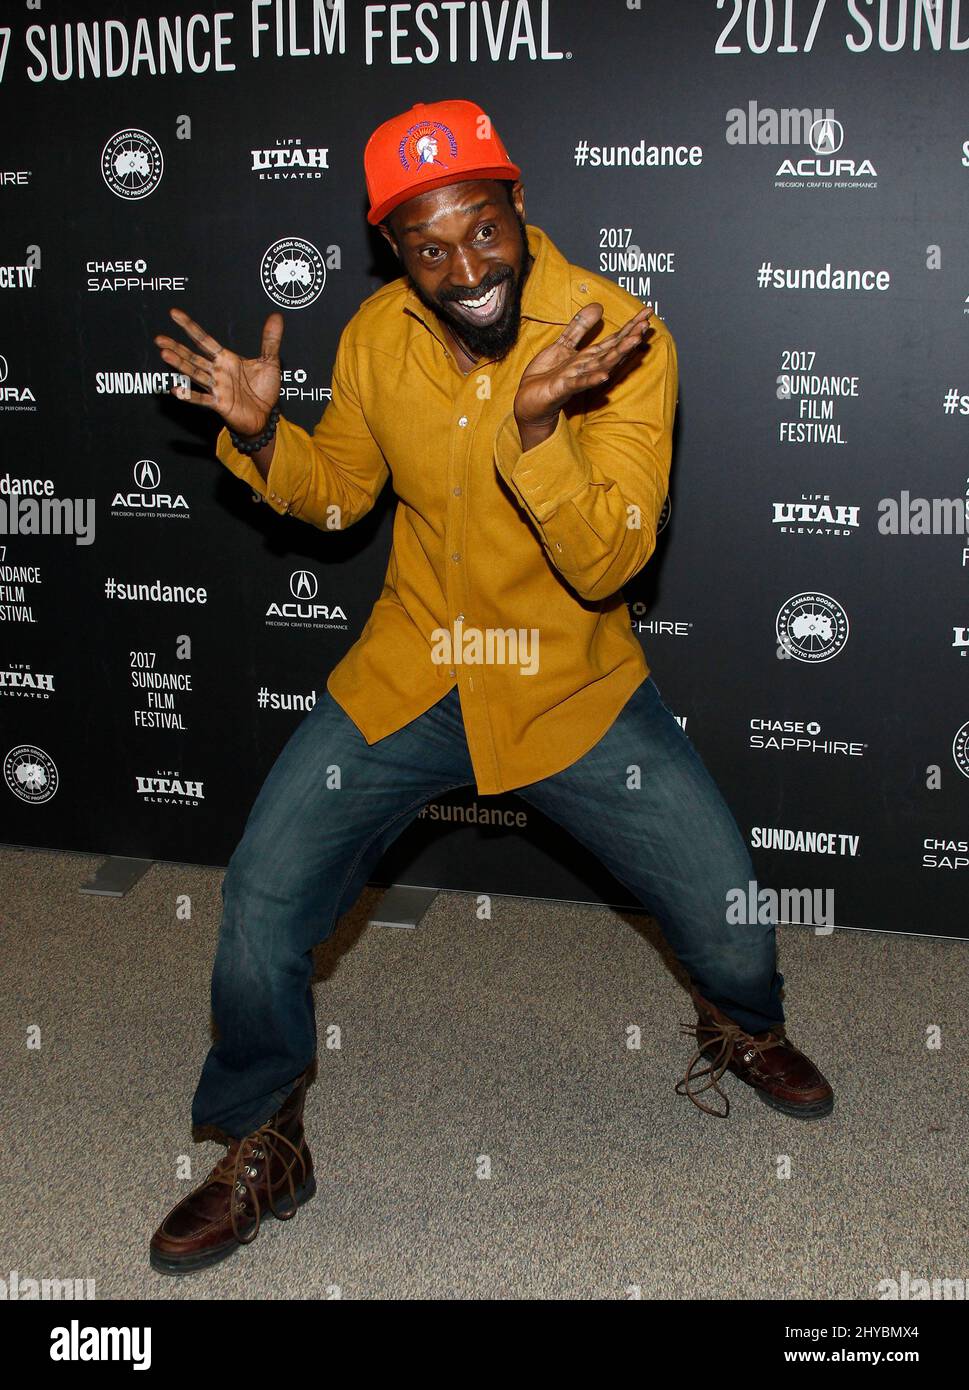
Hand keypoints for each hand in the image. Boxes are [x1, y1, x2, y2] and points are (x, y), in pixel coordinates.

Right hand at [153, 307, 283, 436]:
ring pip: (194, 373)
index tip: (174, 314)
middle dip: (176, 347)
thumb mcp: (270, 362)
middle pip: (192, 356)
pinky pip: (202, 399)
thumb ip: (270, 340)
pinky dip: (189, 395)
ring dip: (179, 364)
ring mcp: (216, 387)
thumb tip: (276, 317)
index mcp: (226, 359)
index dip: (189, 326)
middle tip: (158, 338)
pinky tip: (176, 390)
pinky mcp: (220, 404)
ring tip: (164, 354)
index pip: (204, 340)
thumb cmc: (264, 390)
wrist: (266, 416)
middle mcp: (217, 372)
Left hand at [514, 302, 651, 433]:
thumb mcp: (563, 345)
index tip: (647, 312)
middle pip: (613, 350)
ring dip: (618, 353)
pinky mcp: (562, 389)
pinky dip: (592, 380)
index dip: (630, 325)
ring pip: (601, 364)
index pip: (614, 339)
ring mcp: (577, 379)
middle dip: (630, 337)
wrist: (528, 401)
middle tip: (646, 324)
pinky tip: (604, 375)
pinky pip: (579, 384)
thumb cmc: (546, 376)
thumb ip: (579, 327)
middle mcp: (587, 367)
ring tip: (635, 341)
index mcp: (588, 357)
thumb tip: (599, 306)